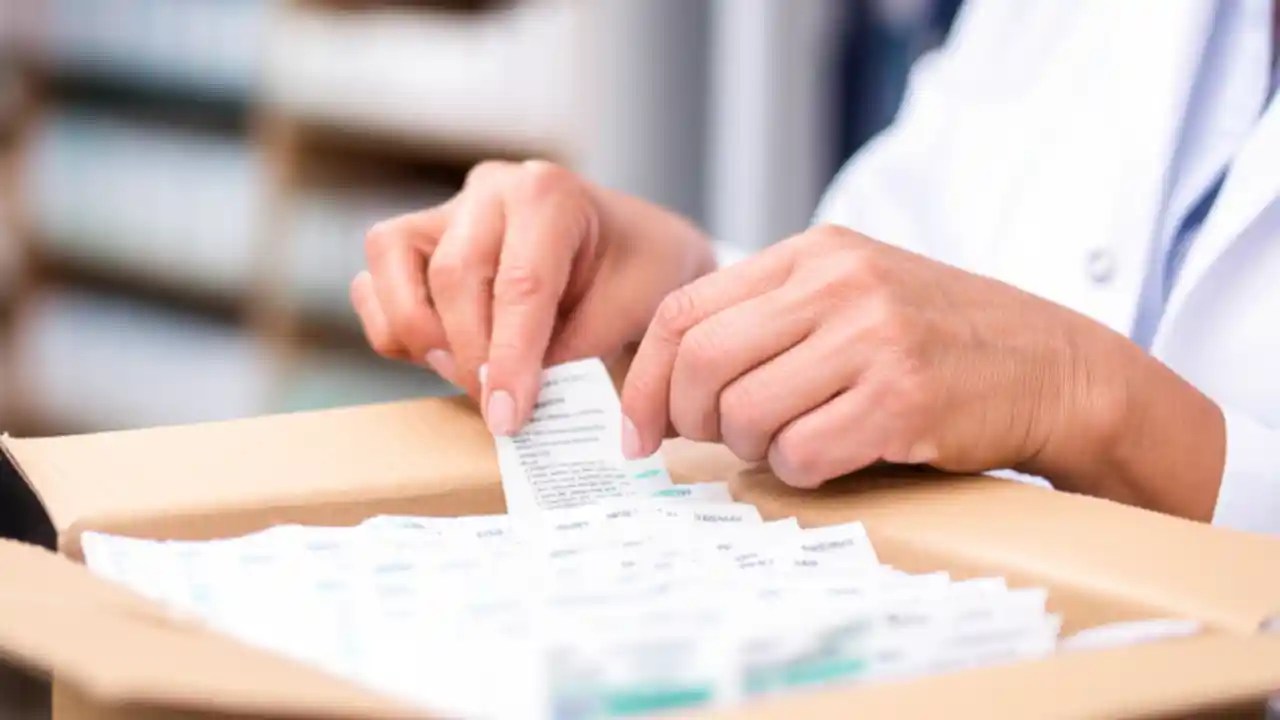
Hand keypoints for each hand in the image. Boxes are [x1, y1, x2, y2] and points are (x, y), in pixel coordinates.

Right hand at [351, 160, 714, 434]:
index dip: (509, 359)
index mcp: (549, 194)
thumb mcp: (634, 307)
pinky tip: (446, 356)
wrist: (633, 247)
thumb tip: (510, 397)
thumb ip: (573, 350)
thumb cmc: (639, 270)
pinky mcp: (416, 240)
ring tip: (472, 379)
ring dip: (423, 338)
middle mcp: (490, 190)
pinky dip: (395, 329)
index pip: (519, 285)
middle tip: (500, 412)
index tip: (508, 417)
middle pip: (452, 277)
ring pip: (392, 266)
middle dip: (471, 358)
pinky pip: (373, 283)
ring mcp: (446, 211)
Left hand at [620, 225, 1224, 519]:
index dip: (646, 379)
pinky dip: (800, 469)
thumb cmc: (938, 339)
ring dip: (751, 448)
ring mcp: (873, 338)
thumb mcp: (852, 292)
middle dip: (690, 418)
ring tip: (790, 442)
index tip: (640, 430)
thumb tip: (669, 388)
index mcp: (813, 252)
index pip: (684, 309)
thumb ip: (769, 319)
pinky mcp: (903, 399)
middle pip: (702, 361)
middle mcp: (838, 284)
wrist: (1052, 365)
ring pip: (746, 412)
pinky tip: (832, 456)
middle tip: (714, 441)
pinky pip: (802, 452)